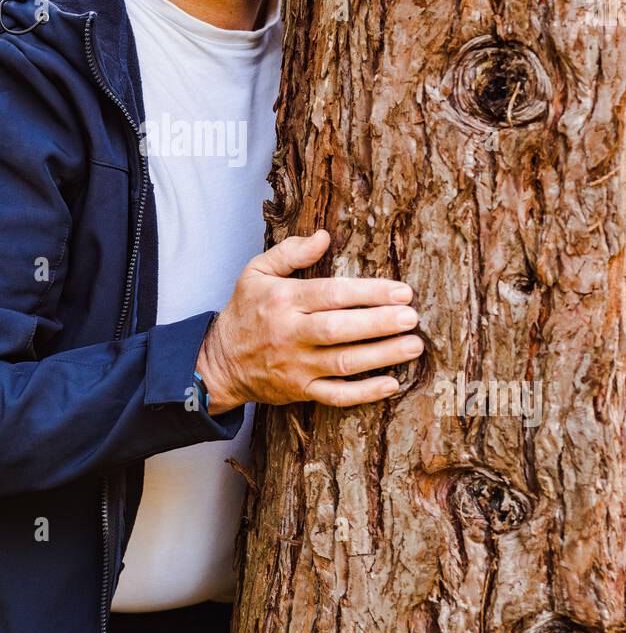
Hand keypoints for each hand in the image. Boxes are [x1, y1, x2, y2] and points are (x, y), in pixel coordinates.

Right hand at [196, 229, 423, 413]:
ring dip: (382, 356)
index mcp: (282, 300)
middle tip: (412, 317)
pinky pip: (336, 396)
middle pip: (340, 330)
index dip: (369, 292)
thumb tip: (323, 237)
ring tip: (414, 346)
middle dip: (380, 324)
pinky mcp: (301, 391)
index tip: (402, 291)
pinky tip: (392, 383)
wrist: (220, 362)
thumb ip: (289, 252)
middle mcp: (290, 334)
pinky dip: (365, 393)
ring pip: (344, 363)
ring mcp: (296, 366)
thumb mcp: (256, 272)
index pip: (330, 294)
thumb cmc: (245, 311)